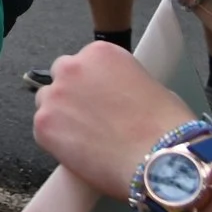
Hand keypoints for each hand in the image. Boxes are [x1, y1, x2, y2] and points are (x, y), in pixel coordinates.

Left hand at [32, 42, 196, 201]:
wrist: (162, 158)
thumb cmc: (168, 127)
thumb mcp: (151, 87)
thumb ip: (122, 84)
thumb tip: (116, 96)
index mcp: (100, 53)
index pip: (84, 63)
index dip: (93, 84)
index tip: (102, 100)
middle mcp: (72, 67)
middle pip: (61, 77)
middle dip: (72, 95)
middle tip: (91, 118)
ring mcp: (54, 95)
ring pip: (47, 103)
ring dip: (61, 116)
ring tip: (87, 139)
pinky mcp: (43, 124)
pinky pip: (43, 130)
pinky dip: (57, 141)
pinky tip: (81, 153)